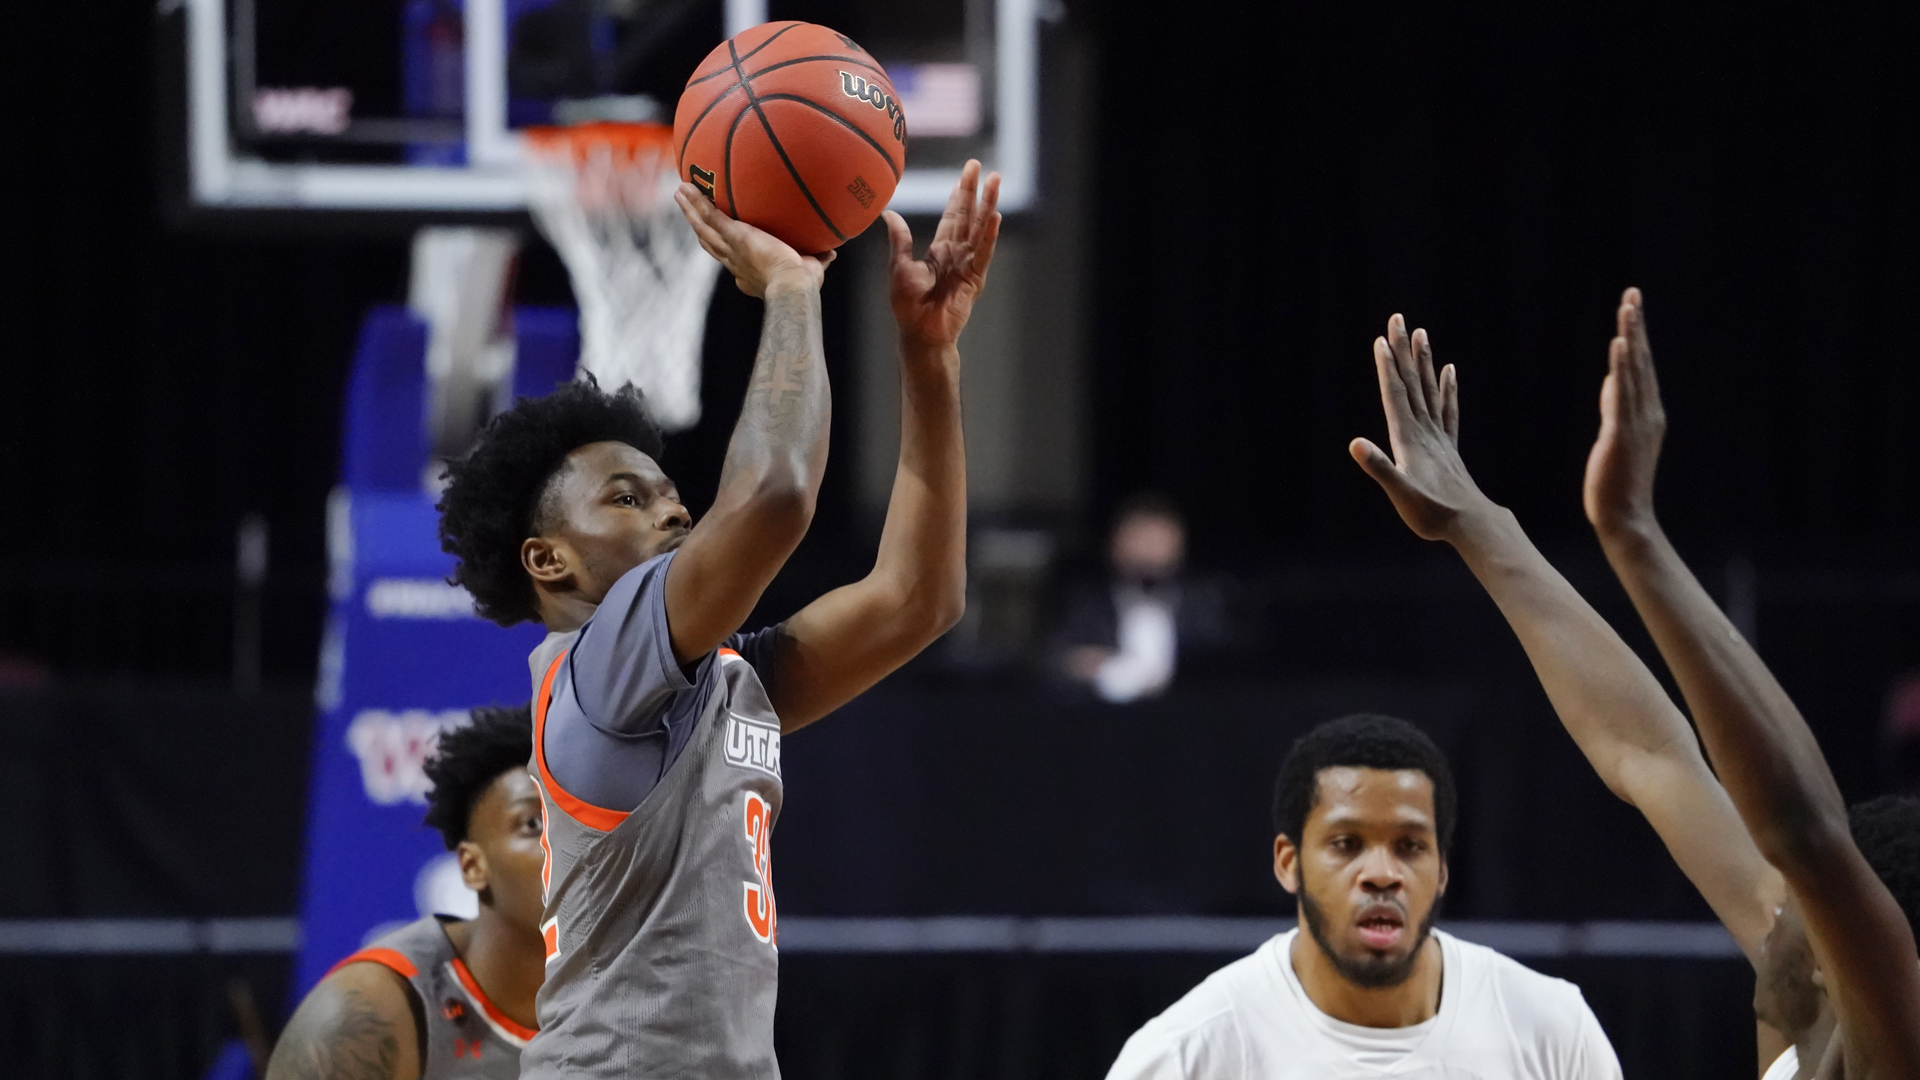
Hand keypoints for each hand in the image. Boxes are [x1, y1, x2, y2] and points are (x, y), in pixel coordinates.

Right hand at [675, 184, 833, 297]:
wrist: (792, 286)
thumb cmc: (803, 286)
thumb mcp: (811, 270)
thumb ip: (817, 259)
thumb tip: (831, 253)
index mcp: (748, 273)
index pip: (732, 259)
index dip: (724, 250)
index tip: (723, 241)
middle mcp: (734, 262)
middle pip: (709, 241)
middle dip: (699, 227)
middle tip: (688, 212)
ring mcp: (730, 249)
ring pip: (702, 227)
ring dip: (690, 210)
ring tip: (679, 193)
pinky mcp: (733, 236)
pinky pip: (709, 216)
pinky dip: (695, 202)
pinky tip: (685, 187)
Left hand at [885, 160, 1001, 352]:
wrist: (919, 333)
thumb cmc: (908, 306)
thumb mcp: (899, 265)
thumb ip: (900, 239)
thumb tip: (889, 213)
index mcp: (941, 250)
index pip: (953, 216)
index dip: (959, 194)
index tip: (966, 174)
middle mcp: (957, 254)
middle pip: (968, 215)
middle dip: (974, 190)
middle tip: (979, 165)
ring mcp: (968, 265)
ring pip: (979, 228)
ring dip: (987, 204)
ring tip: (995, 181)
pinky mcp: (974, 279)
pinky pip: (982, 252)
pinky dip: (989, 235)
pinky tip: (995, 216)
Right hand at [1349, 314, 1494, 542]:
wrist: (1470, 524)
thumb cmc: (1431, 513)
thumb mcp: (1400, 493)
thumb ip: (1380, 468)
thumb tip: (1356, 444)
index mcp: (1409, 438)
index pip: (1395, 395)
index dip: (1388, 368)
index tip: (1382, 340)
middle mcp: (1425, 431)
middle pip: (1411, 383)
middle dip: (1402, 351)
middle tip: (1398, 320)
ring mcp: (1439, 437)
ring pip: (1429, 390)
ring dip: (1423, 361)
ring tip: (1420, 334)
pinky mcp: (1448, 446)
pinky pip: (1447, 409)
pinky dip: (1446, 388)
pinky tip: (1448, 371)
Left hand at [1583, 287, 1665, 538]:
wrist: (1624, 518)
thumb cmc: (1616, 482)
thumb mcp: (1615, 436)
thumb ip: (1616, 408)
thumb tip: (1611, 380)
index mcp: (1647, 414)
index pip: (1642, 367)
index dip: (1637, 336)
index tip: (1632, 306)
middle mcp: (1648, 413)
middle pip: (1641, 361)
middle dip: (1636, 326)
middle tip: (1632, 293)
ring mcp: (1637, 423)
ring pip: (1634, 372)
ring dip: (1631, 338)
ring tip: (1627, 308)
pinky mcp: (1621, 434)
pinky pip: (1622, 395)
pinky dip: (1620, 368)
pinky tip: (1618, 345)